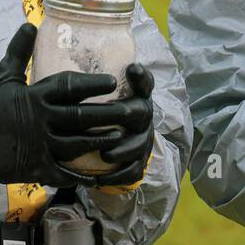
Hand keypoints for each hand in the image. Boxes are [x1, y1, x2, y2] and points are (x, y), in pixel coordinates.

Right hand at [0, 23, 127, 186]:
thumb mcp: (3, 77)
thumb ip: (19, 52)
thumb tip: (31, 25)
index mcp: (35, 96)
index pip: (68, 87)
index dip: (92, 83)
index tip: (112, 81)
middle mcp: (41, 120)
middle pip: (80, 116)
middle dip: (107, 114)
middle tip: (131, 112)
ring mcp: (40, 145)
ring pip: (76, 144)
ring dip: (100, 141)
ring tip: (121, 137)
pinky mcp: (36, 167)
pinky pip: (62, 172)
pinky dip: (79, 176)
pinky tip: (97, 177)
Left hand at [92, 63, 155, 187]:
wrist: (117, 148)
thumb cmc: (104, 119)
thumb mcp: (103, 100)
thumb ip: (99, 83)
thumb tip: (105, 65)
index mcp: (137, 100)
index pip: (145, 83)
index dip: (141, 76)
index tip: (131, 68)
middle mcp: (143, 119)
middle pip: (141, 112)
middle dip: (124, 114)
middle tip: (109, 117)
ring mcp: (142, 142)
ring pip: (138, 146)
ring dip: (122, 151)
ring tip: (105, 155)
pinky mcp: (138, 164)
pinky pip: (132, 172)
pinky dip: (117, 176)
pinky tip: (99, 178)